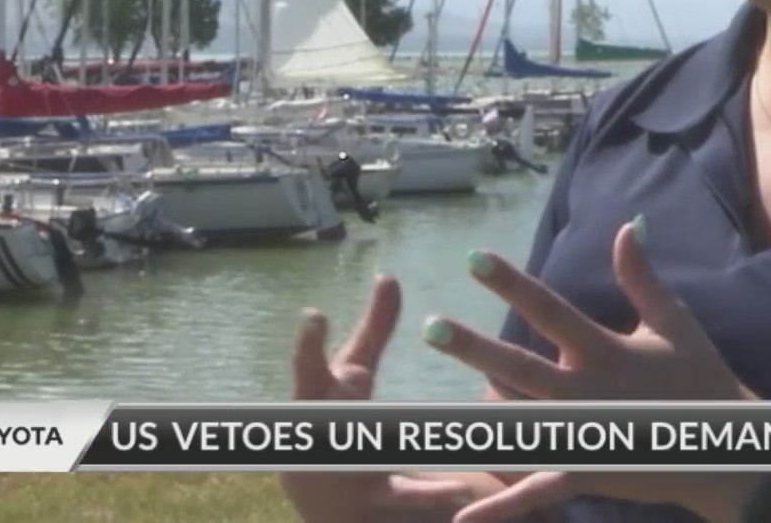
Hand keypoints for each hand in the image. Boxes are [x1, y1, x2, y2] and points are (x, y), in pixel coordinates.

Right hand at [281, 275, 508, 522]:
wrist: (321, 492)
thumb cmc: (335, 415)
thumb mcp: (351, 372)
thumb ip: (374, 328)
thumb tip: (389, 275)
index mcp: (320, 394)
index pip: (309, 365)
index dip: (309, 343)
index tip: (314, 315)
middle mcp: (329, 431)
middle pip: (335, 421)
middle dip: (341, 409)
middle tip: (355, 385)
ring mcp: (350, 466)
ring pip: (375, 460)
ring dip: (408, 463)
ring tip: (450, 473)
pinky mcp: (374, 496)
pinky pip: (406, 495)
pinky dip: (432, 492)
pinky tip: (461, 491)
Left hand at [423, 220, 756, 520]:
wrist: (726, 449)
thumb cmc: (701, 378)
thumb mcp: (674, 322)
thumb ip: (642, 277)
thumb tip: (626, 226)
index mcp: (605, 352)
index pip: (550, 310)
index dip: (512, 284)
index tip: (473, 259)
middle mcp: (586, 393)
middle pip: (520, 367)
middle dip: (474, 348)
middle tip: (431, 328)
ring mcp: (582, 436)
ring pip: (517, 425)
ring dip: (472, 418)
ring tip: (427, 414)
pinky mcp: (584, 473)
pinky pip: (536, 490)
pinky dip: (500, 505)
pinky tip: (460, 517)